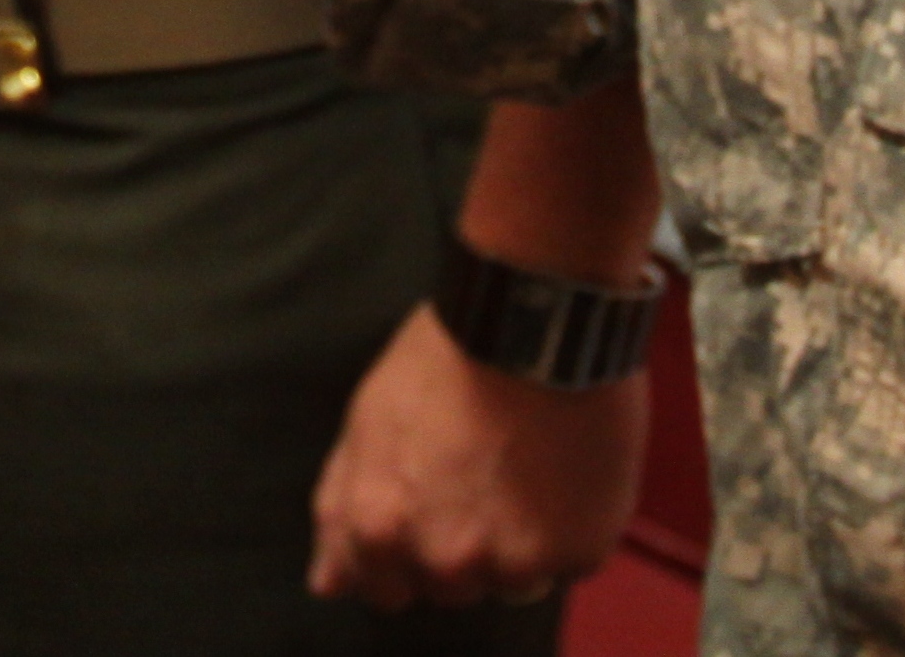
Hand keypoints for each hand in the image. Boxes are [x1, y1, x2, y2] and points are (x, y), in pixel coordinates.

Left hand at [309, 301, 646, 608]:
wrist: (533, 314)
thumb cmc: (450, 356)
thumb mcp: (368, 420)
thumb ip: (342, 506)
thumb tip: (328, 582)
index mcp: (380, 529)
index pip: (385, 589)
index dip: (409, 548)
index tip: (435, 508)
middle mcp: (443, 558)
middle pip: (451, 588)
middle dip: (464, 544)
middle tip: (485, 474)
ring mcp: (513, 561)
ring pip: (514, 583)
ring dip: (521, 542)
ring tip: (528, 468)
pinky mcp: (576, 550)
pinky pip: (572, 562)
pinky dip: (573, 527)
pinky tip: (565, 470)